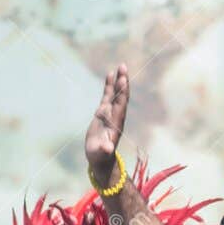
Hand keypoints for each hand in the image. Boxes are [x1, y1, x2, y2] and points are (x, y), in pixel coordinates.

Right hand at [85, 65, 128, 186]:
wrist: (100, 158)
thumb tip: (107, 149)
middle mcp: (115, 116)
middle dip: (123, 82)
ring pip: (116, 94)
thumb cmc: (100, 156)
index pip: (120, 105)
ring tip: (121, 66)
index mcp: (115, 123)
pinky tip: (110, 74)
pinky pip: (108, 96)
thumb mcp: (101, 153)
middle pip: (121, 96)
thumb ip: (104, 150)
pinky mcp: (103, 112)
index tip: (123, 80)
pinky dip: (109, 86)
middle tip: (123, 66)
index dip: (122, 93)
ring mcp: (110, 113)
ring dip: (118, 81)